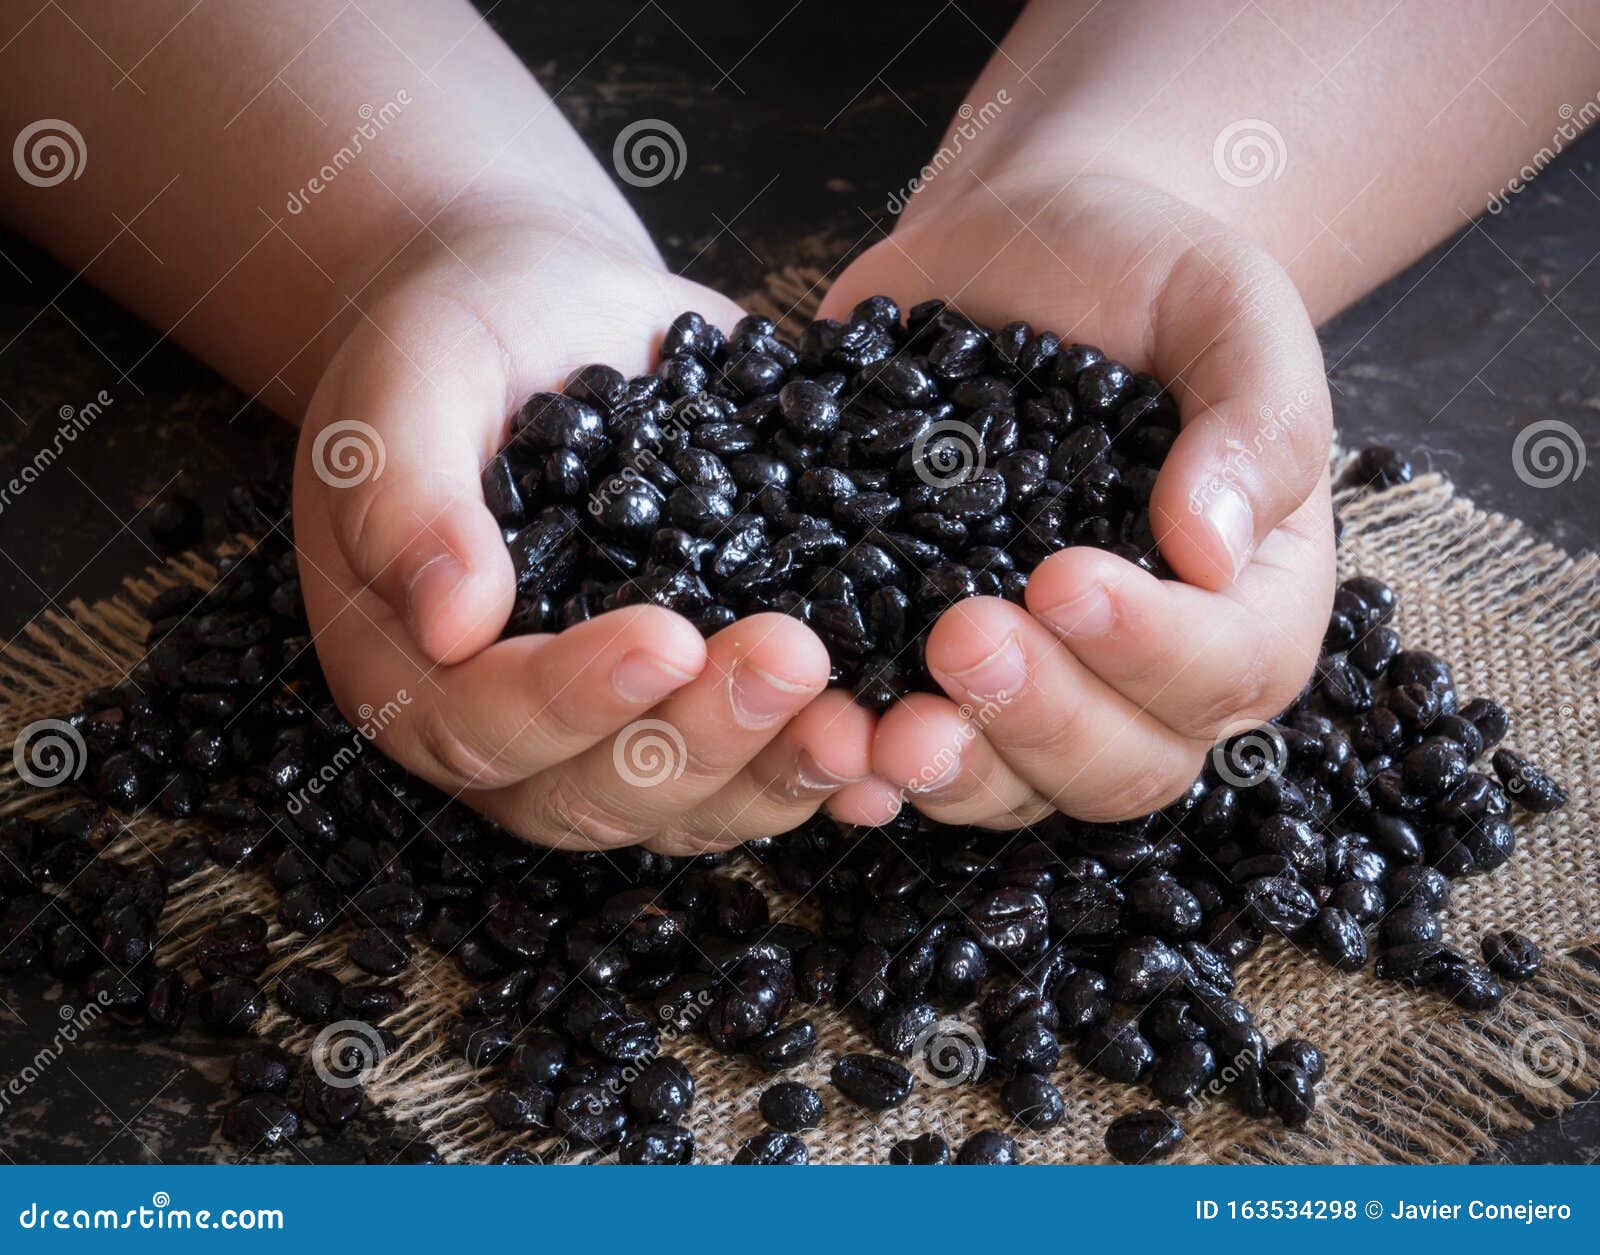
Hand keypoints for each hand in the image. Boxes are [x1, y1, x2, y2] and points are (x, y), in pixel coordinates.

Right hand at [294, 210, 897, 850]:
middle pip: (598, 793)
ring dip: (780, 773)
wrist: (545, 315)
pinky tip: (896, 747)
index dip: (574, 700)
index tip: (664, 638)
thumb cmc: (456, 341)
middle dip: (702, 738)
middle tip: (790, 658)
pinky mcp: (707, 699)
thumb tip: (451, 622)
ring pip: (692, 803)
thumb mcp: (410, 383)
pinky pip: (761, 765)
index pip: (484, 722)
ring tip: (862, 721)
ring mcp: (621, 725)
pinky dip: (832, 771)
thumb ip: (408, 494)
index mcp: (417, 668)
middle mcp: (519, 726)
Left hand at [821, 174, 1333, 826]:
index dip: (1150, 650)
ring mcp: (1038, 678)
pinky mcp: (929, 664)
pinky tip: (829, 744)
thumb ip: (1256, 420)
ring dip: (956, 770)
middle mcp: (1148, 665)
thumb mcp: (1225, 306)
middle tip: (962, 636)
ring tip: (887, 727)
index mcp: (1246, 593)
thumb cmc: (1143, 271)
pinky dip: (872, 765)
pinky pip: (917, 753)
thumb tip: (1211, 551)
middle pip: (1124, 764)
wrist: (1014, 251)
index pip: (1227, 668)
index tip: (1062, 576)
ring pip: (1018, 787)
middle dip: (1044, 720)